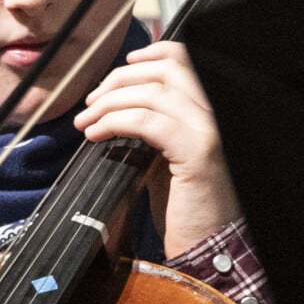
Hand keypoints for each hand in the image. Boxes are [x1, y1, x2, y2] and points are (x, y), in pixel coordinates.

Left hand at [73, 41, 240, 257]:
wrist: (208, 248)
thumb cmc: (187, 207)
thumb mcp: (169, 156)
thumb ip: (155, 126)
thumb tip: (118, 104)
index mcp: (211, 109)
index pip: (184, 60)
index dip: (150, 54)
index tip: (122, 66)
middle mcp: (217, 112)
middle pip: (165, 70)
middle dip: (120, 79)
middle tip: (92, 100)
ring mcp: (210, 129)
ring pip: (152, 93)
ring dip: (109, 102)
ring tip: (86, 121)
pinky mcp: (198, 151)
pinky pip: (148, 122)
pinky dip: (115, 122)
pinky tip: (96, 134)